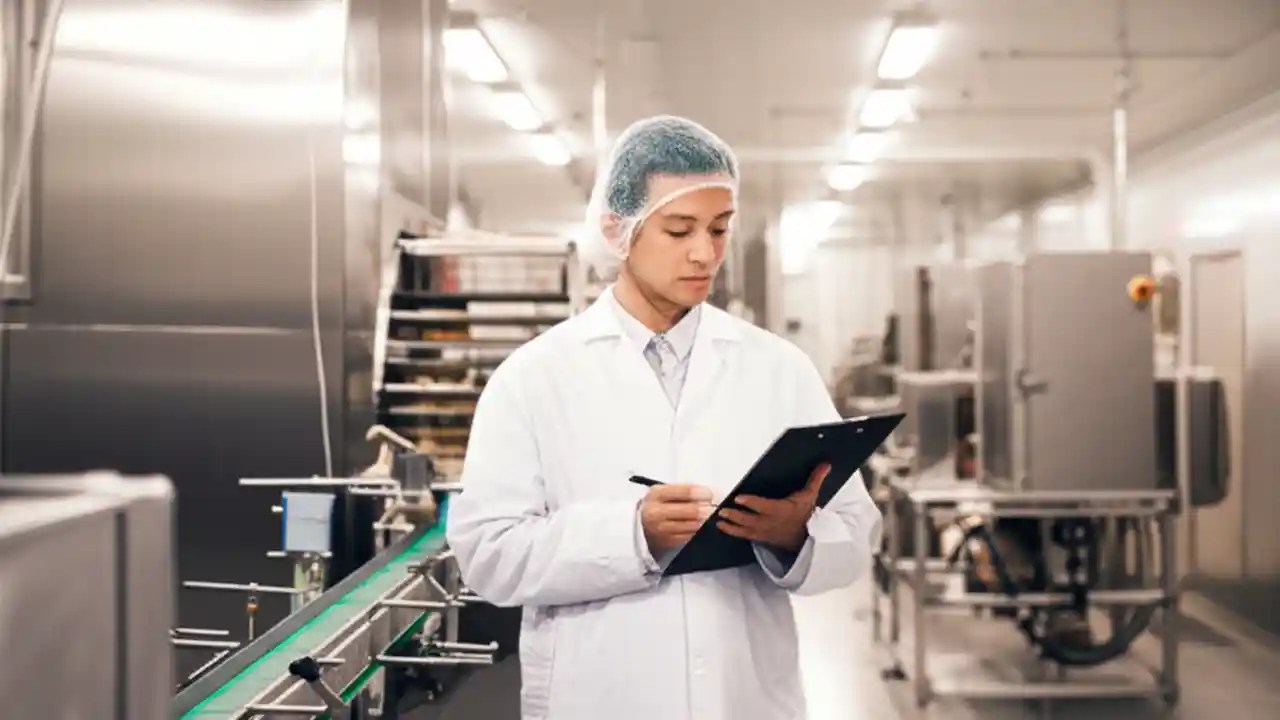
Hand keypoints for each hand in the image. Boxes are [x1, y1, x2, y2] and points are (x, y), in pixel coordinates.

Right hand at [641, 484, 714, 555]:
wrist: (640, 524)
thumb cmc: (657, 504)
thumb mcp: (664, 492)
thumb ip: (684, 491)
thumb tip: (710, 494)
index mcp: (656, 494)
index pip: (685, 492)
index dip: (702, 493)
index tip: (711, 494)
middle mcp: (656, 512)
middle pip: (690, 510)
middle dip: (707, 509)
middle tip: (716, 508)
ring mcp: (661, 529)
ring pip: (692, 525)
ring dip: (705, 521)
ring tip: (711, 517)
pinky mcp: (667, 542)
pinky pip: (689, 536)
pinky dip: (699, 531)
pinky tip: (702, 527)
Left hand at [716, 463, 830, 552]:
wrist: (803, 538)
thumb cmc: (803, 514)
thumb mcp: (810, 496)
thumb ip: (816, 479)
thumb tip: (826, 464)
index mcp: (781, 511)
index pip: (764, 507)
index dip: (752, 503)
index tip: (739, 498)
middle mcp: (771, 522)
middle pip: (751, 520)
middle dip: (737, 516)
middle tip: (723, 510)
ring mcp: (764, 531)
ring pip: (745, 529)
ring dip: (731, 525)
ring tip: (719, 520)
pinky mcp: (759, 537)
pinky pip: (744, 536)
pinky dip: (733, 531)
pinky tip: (722, 526)